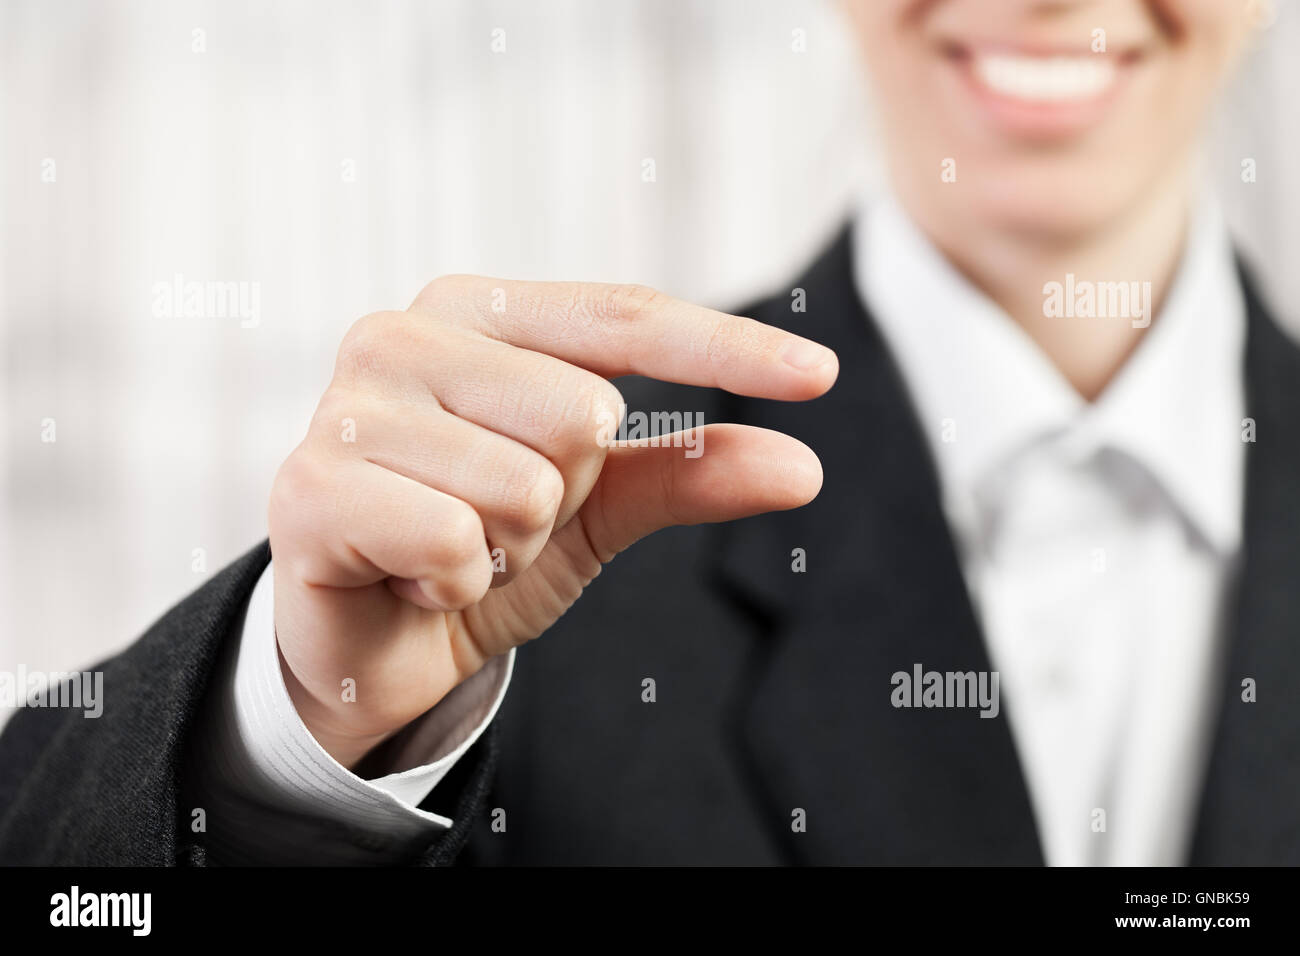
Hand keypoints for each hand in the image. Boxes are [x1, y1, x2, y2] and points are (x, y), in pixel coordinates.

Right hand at [268, 277, 837, 766]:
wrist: (371, 640)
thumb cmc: (480, 545)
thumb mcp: (599, 507)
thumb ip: (688, 470)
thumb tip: (805, 466)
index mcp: (476, 312)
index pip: (624, 317)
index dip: (726, 347)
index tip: (821, 376)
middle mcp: (404, 333)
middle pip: (584, 411)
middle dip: (564, 497)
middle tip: (498, 520)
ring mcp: (348, 404)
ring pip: (525, 483)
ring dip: (508, 546)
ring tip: (450, 547)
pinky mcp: (310, 486)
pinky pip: (456, 540)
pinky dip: (457, 583)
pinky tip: (410, 577)